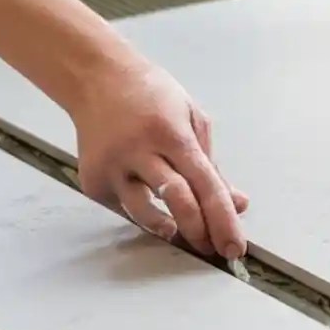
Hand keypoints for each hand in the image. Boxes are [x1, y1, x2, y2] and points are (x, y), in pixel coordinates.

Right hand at [71, 63, 249, 259]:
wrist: (96, 79)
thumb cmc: (152, 97)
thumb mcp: (192, 120)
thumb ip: (213, 166)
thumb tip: (236, 204)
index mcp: (172, 134)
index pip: (205, 184)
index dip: (222, 219)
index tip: (234, 247)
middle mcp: (140, 151)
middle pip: (177, 200)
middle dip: (200, 232)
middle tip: (216, 250)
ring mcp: (112, 167)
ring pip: (144, 212)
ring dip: (170, 230)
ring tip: (186, 236)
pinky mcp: (93, 181)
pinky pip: (124, 208)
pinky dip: (143, 212)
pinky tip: (151, 205)